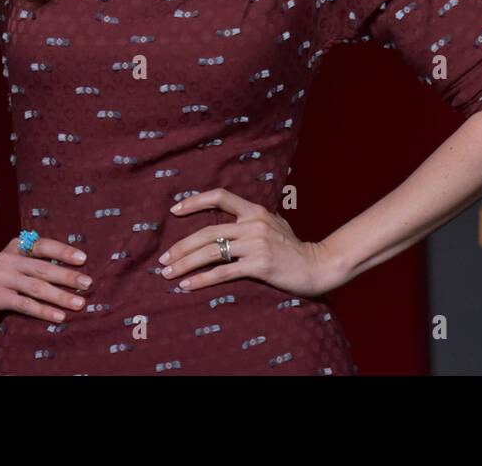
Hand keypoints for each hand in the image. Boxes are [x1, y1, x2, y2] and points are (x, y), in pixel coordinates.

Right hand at [0, 235, 93, 322]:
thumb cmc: (0, 276)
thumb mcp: (15, 262)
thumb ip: (35, 261)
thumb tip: (73, 269)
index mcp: (16, 246)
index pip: (43, 245)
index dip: (63, 251)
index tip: (83, 258)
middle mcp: (8, 259)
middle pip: (43, 268)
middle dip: (68, 276)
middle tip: (88, 283)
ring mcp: (0, 277)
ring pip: (37, 288)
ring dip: (60, 296)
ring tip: (79, 303)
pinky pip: (25, 304)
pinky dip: (44, 311)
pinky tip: (58, 316)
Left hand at [158, 188, 341, 296]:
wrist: (317, 266)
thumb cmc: (295, 248)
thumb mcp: (276, 224)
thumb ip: (255, 220)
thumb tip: (234, 220)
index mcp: (256, 210)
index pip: (220, 197)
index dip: (195, 201)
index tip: (174, 210)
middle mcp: (254, 224)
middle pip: (207, 231)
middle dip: (181, 247)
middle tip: (164, 260)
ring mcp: (256, 244)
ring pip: (211, 252)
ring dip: (185, 264)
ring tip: (168, 274)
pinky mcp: (259, 265)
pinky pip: (223, 272)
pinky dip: (202, 279)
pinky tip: (187, 286)